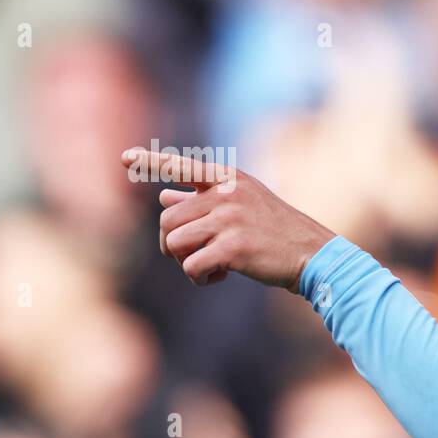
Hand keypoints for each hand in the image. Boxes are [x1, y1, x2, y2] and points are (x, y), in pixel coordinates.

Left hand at [123, 148, 335, 291]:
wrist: (312, 255)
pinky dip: (198, 278)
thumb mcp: (244, 205)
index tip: (125, 159)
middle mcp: (227, 194)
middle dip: (172, 244)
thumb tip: (163, 195)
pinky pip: (191, 266)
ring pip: (174, 243)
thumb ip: (204, 199)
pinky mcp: (233, 248)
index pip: (181, 166)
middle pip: (167, 219)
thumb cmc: (277, 232)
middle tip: (193, 257)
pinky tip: (218, 278)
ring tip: (208, 268)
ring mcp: (230, 220)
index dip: (151, 162)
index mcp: (229, 179)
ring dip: (184, 263)